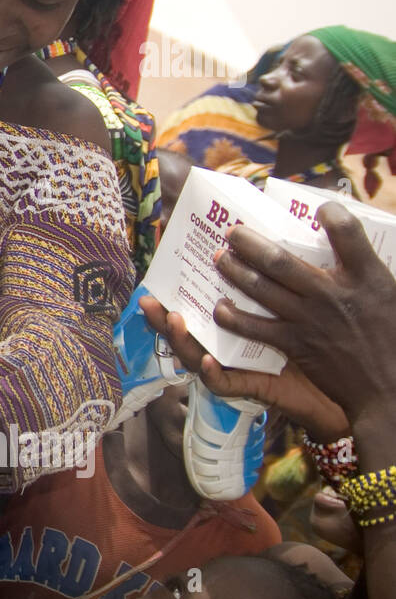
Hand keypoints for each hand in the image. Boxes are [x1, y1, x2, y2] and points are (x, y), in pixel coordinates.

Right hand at [138, 295, 348, 440]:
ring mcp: (238, 368)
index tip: (157, 278)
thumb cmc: (331, 340)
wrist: (355, 382)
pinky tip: (208, 360)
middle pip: (187, 331)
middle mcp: (231, 345)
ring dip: (181, 340)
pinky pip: (226, 384)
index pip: (199, 307)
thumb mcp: (304, 302)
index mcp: (239, 322)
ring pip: (197, 356)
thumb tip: (276, 238)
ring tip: (174, 321)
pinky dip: (213, 374)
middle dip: (162, 317)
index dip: (175, 295)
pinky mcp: (253, 387)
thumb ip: (286, 278)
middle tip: (147, 301)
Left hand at [210, 200, 395, 435]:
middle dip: (250, 241)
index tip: (322, 209)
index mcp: (367, 276)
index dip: (332, 213)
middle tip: (233, 232)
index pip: (347, 231)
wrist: (390, 389)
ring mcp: (310, 318)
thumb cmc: (395, 339)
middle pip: (281, 259)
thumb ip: (373, 270)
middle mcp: (333, 293)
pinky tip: (220, 308)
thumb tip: (361, 244)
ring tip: (219, 258)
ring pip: (261, 287)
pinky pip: (255, 327)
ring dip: (234, 270)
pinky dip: (233, 316)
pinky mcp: (295, 343)